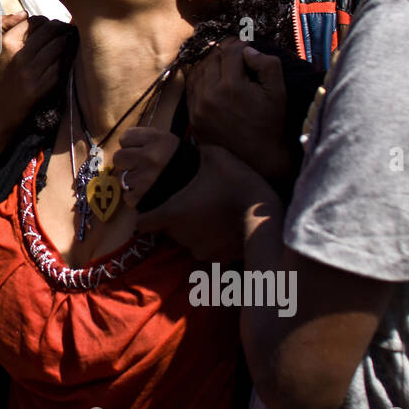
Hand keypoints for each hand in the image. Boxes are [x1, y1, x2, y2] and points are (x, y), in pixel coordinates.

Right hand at [0, 12, 71, 152]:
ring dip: (67, 41)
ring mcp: (31, 73)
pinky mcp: (40, 88)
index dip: (45, 21)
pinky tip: (68, 56)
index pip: (34, 21)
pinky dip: (67, 58)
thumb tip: (24, 13)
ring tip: (69, 40)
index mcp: (5, 43)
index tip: (49, 26)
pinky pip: (61, 66)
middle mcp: (19, 56)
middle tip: (65, 29)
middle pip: (50, 31)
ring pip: (59, 46)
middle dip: (60, 28)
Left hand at [112, 125, 180, 209]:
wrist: (202, 187)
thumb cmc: (182, 162)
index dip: (132, 145)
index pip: (125, 138)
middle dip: (127, 162)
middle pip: (118, 157)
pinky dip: (136, 196)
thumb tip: (123, 142)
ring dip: (132, 181)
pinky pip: (128, 196)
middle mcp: (149, 157)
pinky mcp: (142, 198)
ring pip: (122, 178)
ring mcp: (144, 179)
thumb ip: (145, 139)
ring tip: (149, 181)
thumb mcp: (168, 141)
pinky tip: (149, 192)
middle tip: (141, 166)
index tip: (140, 150)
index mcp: (157, 140)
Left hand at [134, 144, 272, 261]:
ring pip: (188, 239)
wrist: (266, 215)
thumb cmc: (236, 183)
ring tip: (212, 215)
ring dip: (194, 230)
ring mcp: (198, 249)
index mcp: (172, 213)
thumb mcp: (215, 157)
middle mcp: (180, 235)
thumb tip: (192, 149)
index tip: (153, 207)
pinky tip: (224, 228)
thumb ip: (195, 155)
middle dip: (176, 218)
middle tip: (193, 203)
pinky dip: (212, 241)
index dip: (145, 215)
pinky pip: (207, 249)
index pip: (142, 222)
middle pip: (168, 229)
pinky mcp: (216, 259)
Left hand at [186, 38, 290, 181]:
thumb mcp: (278, 92)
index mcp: (232, 86)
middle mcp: (210, 95)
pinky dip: (199, 77)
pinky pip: (191, 87)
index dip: (239, 44)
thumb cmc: (270, 123)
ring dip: (210, 62)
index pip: (230, 51)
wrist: (258, 158)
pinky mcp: (192, 116)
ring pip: (198, 71)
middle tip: (235, 51)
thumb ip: (267, 65)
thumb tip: (247, 50)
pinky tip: (211, 76)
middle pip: (211, 58)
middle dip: (224, 51)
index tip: (246, 44)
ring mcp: (198, 106)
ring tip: (223, 62)